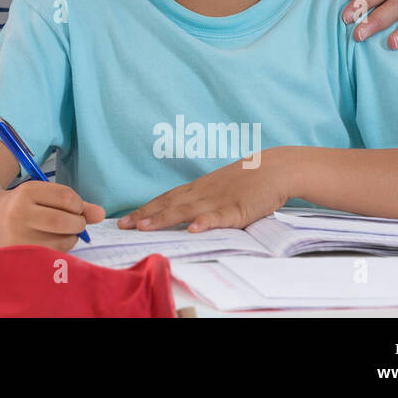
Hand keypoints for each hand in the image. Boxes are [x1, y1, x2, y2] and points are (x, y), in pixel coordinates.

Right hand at [0, 181, 104, 251]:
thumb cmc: (22, 206)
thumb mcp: (42, 195)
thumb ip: (74, 203)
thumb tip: (101, 214)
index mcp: (26, 192)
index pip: (67, 197)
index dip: (78, 204)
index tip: (75, 207)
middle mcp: (20, 215)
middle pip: (66, 221)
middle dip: (78, 223)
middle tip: (75, 222)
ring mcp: (19, 238)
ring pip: (63, 241)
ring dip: (70, 238)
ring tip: (60, 233)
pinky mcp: (21, 256)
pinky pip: (54, 255)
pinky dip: (60, 249)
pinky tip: (50, 242)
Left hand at [119, 151, 290, 233]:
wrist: (275, 168)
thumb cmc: (248, 180)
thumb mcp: (219, 188)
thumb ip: (202, 200)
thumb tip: (185, 217)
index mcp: (198, 189)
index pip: (165, 199)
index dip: (144, 209)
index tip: (125, 220)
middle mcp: (202, 193)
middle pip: (168, 205)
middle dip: (144, 215)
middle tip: (122, 226)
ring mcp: (218, 200)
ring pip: (186, 210)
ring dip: (164, 219)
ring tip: (145, 227)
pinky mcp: (237, 209)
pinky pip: (219, 216)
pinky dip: (205, 222)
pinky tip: (192, 229)